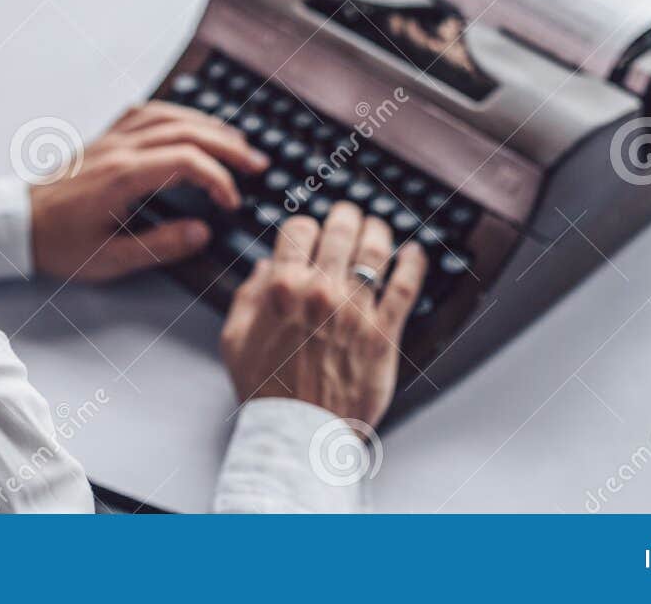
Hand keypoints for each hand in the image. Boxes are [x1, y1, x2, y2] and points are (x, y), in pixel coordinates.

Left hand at [29, 101, 267, 281]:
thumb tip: (201, 231)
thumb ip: (158, 247)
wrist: (17, 223)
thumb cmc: (58, 243)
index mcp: (122, 177)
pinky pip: (146, 112)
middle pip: (186, 131)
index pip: (186, 161)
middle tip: (257, 162)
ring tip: (237, 141)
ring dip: (208, 125)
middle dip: (228, 145)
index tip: (232, 202)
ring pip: (169, 116)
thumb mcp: (108, 259)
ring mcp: (112, 139)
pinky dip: (176, 113)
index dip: (218, 179)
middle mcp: (120, 149)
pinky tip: (190, 123)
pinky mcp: (105, 138)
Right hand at [219, 202, 426, 427]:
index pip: (299, 229)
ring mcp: (355, 311)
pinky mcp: (383, 334)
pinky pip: (405, 288)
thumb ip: (247, 296)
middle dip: (345, 215)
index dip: (304, 226)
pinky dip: (414, 264)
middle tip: (349, 213)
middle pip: (341, 230)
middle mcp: (321, 292)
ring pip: (376, 250)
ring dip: (378, 230)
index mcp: (283, 289)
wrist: (298, 436)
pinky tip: (415, 252)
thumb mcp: (235, 340)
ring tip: (378, 226)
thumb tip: (263, 268)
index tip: (309, 232)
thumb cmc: (265, 392)